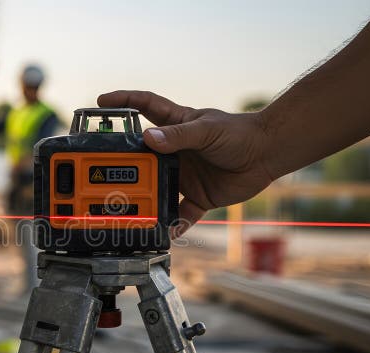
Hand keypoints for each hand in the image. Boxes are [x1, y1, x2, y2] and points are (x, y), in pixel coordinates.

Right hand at [97, 90, 275, 235]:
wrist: (269, 155)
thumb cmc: (240, 133)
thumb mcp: (207, 130)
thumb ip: (178, 135)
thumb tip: (148, 139)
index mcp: (175, 126)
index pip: (143, 107)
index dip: (122, 101)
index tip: (100, 102)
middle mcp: (175, 151)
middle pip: (142, 157)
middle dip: (124, 164)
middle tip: (104, 172)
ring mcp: (185, 174)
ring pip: (156, 188)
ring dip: (145, 198)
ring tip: (129, 208)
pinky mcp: (198, 196)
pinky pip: (181, 214)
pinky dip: (173, 225)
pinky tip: (163, 233)